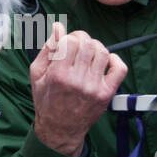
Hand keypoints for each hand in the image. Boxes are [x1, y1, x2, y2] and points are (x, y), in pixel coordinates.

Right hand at [30, 22, 127, 155]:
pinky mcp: (106, 93)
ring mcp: (94, 87)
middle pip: (88, 44)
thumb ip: (48, 48)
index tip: (67, 43)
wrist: (60, 129)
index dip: (70, 37)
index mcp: (58, 74)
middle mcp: (77, 80)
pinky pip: (119, 68)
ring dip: (96, 48)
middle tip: (78, 46)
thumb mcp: (37, 74)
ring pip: (103, 52)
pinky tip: (105, 62)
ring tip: (89, 55)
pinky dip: (115, 60)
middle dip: (83, 39)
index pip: (71, 41)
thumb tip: (58, 27)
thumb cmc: (46, 99)